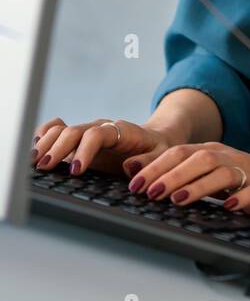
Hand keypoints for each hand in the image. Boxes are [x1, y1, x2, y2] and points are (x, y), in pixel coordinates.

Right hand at [32, 117, 174, 178]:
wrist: (155, 143)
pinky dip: (45, 136)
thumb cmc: (159, 152)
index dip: (84, 150)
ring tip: (34, 161)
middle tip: (45, 167)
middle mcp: (101, 128)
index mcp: (123, 131)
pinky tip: (35, 150)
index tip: (76, 171)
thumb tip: (129, 167)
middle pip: (75, 130)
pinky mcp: (79, 140)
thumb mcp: (164, 157)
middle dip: (58, 148)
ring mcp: (88, 133)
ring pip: (62, 129)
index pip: (98, 134)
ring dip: (47, 143)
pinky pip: (58, 129)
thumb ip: (150, 162)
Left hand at [126, 145, 249, 221]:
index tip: (133, 183)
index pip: (177, 153)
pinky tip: (228, 206)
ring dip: (198, 185)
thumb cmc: (241, 180)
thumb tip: (134, 173)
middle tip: (148, 192)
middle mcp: (226, 157)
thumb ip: (176, 173)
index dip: (155, 167)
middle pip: (196, 159)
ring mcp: (246, 172)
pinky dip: (240, 198)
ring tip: (178, 199)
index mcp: (209, 153)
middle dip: (170, 175)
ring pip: (221, 172)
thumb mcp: (207, 174)